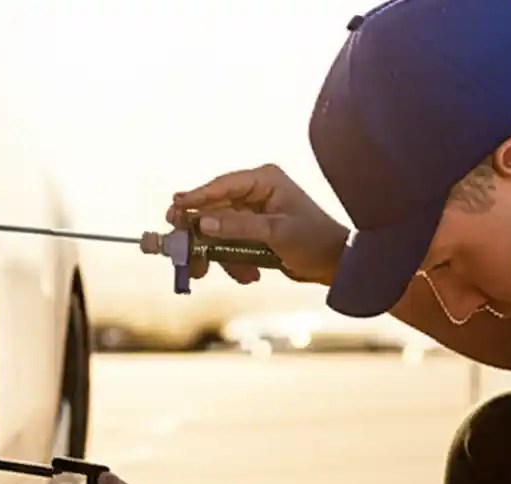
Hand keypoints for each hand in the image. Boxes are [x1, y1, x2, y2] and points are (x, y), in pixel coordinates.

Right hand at [165, 163, 348, 285]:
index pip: (222, 185)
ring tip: (226, 273)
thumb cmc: (314, 240)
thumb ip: (238, 226)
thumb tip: (203, 221)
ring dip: (219, 253)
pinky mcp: (252, 232)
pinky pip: (229, 244)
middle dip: (201, 232)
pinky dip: (233, 261)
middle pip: (214, 208)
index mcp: (265, 180)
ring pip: (218, 230)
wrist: (335, 264)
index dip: (196, 197)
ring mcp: (252, 213)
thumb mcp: (276, 233)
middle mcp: (256, 192)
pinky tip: (250, 274)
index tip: (175, 207)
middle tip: (181, 246)